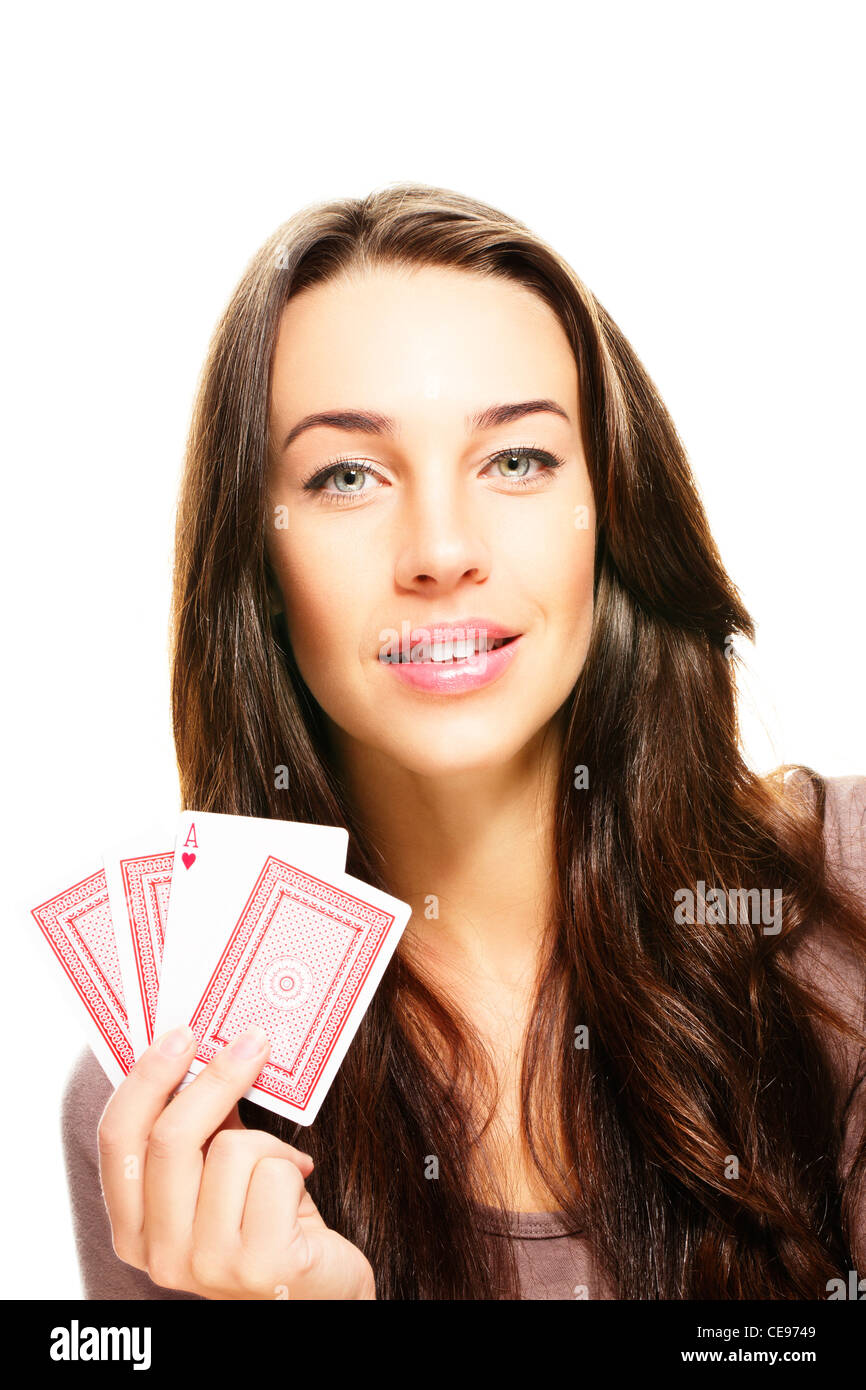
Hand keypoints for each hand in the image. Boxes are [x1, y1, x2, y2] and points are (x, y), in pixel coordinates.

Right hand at [97, 1024, 375, 1299]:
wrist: (315, 1288)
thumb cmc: (264, 1221)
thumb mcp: (217, 1173)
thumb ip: (199, 1124)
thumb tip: (202, 1045)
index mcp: (133, 1227)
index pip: (118, 1140)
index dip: (146, 1079)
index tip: (182, 1033)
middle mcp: (159, 1254)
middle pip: (171, 1137)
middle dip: (216, 1077)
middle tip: (253, 1041)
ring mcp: (207, 1266)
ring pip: (231, 1151)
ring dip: (269, 1143)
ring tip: (282, 1166)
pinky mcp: (259, 1266)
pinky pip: (274, 1174)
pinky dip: (293, 1166)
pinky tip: (298, 1190)